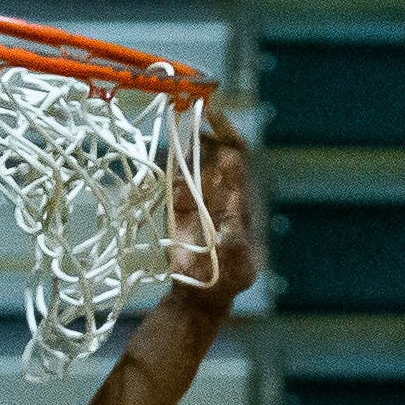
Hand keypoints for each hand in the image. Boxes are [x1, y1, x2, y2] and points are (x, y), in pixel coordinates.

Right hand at [172, 106, 258, 310]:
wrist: (202, 293)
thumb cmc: (228, 280)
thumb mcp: (237, 268)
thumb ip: (235, 248)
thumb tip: (230, 228)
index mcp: (239, 198)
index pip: (237, 156)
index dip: (228, 133)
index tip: (214, 115)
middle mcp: (219, 190)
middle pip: (214, 149)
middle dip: (204, 129)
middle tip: (188, 111)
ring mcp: (197, 195)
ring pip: (193, 158)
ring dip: (185, 139)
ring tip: (176, 121)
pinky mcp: (177, 204)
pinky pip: (174, 176)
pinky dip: (170, 160)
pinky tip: (166, 149)